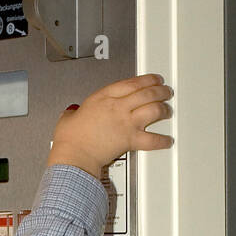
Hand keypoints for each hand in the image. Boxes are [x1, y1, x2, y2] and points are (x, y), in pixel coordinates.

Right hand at [47, 74, 173, 177]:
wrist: (74, 155)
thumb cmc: (70, 140)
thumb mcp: (68, 118)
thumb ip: (73, 113)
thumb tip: (72, 114)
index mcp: (103, 97)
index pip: (131, 83)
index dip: (146, 79)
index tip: (153, 79)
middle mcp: (118, 107)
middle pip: (146, 93)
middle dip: (160, 91)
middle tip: (165, 91)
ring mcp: (126, 123)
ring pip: (153, 109)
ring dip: (164, 109)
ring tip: (167, 110)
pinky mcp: (130, 140)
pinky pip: (152, 139)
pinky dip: (162, 140)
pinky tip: (167, 140)